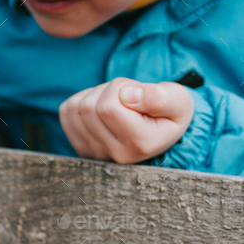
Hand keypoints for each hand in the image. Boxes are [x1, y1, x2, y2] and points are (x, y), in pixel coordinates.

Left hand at [59, 78, 194, 163]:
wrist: (161, 129)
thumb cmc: (170, 111)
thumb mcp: (178, 100)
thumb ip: (158, 97)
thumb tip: (127, 94)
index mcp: (140, 145)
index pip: (108, 108)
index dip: (120, 88)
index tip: (138, 93)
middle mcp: (114, 156)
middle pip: (89, 107)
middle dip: (107, 90)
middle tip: (128, 96)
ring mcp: (94, 154)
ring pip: (76, 107)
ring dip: (96, 94)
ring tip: (118, 103)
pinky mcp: (81, 147)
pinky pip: (66, 111)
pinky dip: (82, 100)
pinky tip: (103, 108)